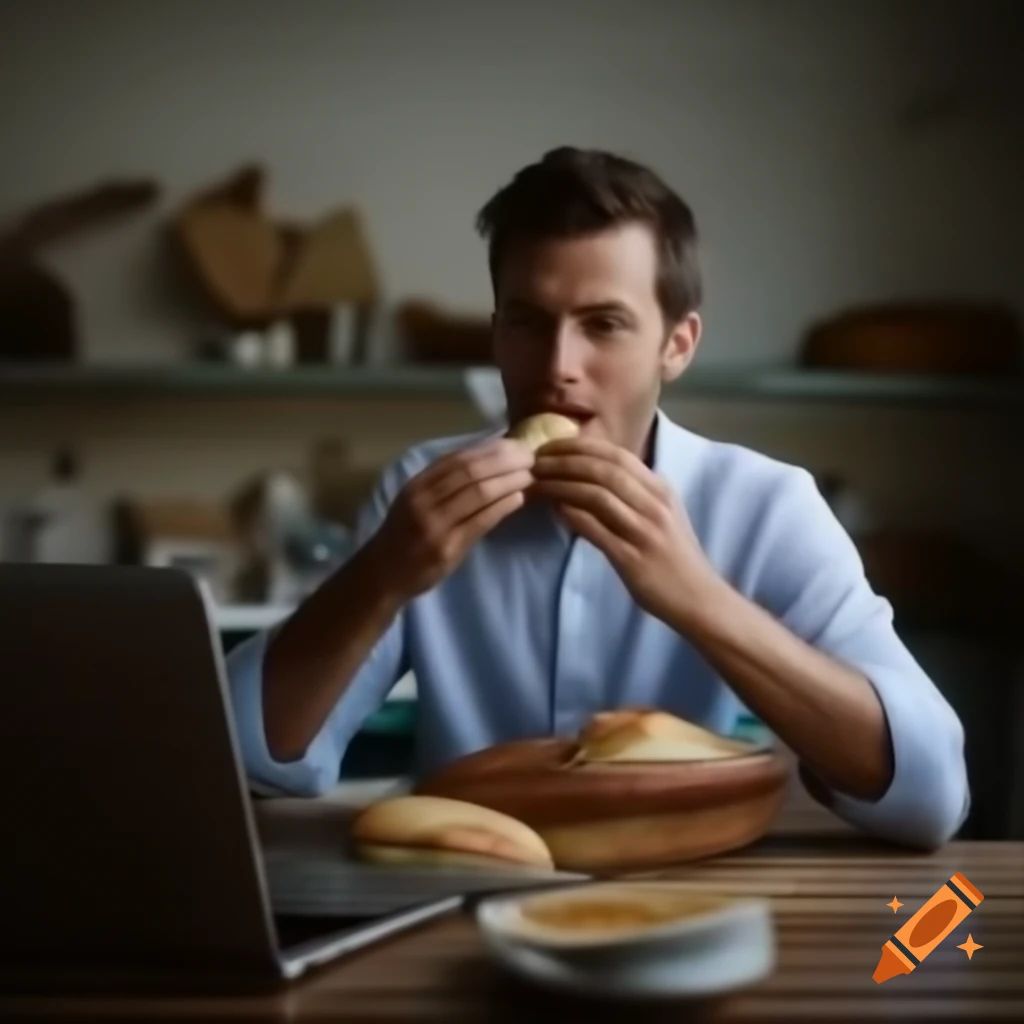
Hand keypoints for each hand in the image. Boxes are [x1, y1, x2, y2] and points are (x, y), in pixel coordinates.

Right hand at [365, 438, 534, 602]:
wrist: (384, 574)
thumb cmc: (405, 534)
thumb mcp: (416, 501)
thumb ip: (444, 482)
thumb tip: (487, 457)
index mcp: (417, 484)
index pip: (458, 458)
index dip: (489, 448)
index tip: (514, 443)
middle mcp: (423, 500)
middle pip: (470, 471)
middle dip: (504, 461)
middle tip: (529, 456)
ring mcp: (435, 524)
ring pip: (478, 492)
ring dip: (509, 481)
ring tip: (530, 476)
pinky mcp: (448, 548)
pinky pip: (481, 521)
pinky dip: (502, 506)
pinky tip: (518, 499)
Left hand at [531, 437, 716, 623]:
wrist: (698, 597)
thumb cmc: (676, 556)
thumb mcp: (663, 514)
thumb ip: (637, 493)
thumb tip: (596, 475)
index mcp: (660, 489)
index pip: (617, 455)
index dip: (581, 446)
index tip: (553, 445)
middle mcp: (654, 504)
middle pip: (603, 469)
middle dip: (564, 460)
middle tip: (536, 461)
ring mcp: (643, 530)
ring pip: (596, 494)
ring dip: (561, 484)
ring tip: (537, 482)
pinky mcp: (631, 557)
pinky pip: (594, 528)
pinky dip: (570, 514)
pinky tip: (553, 509)